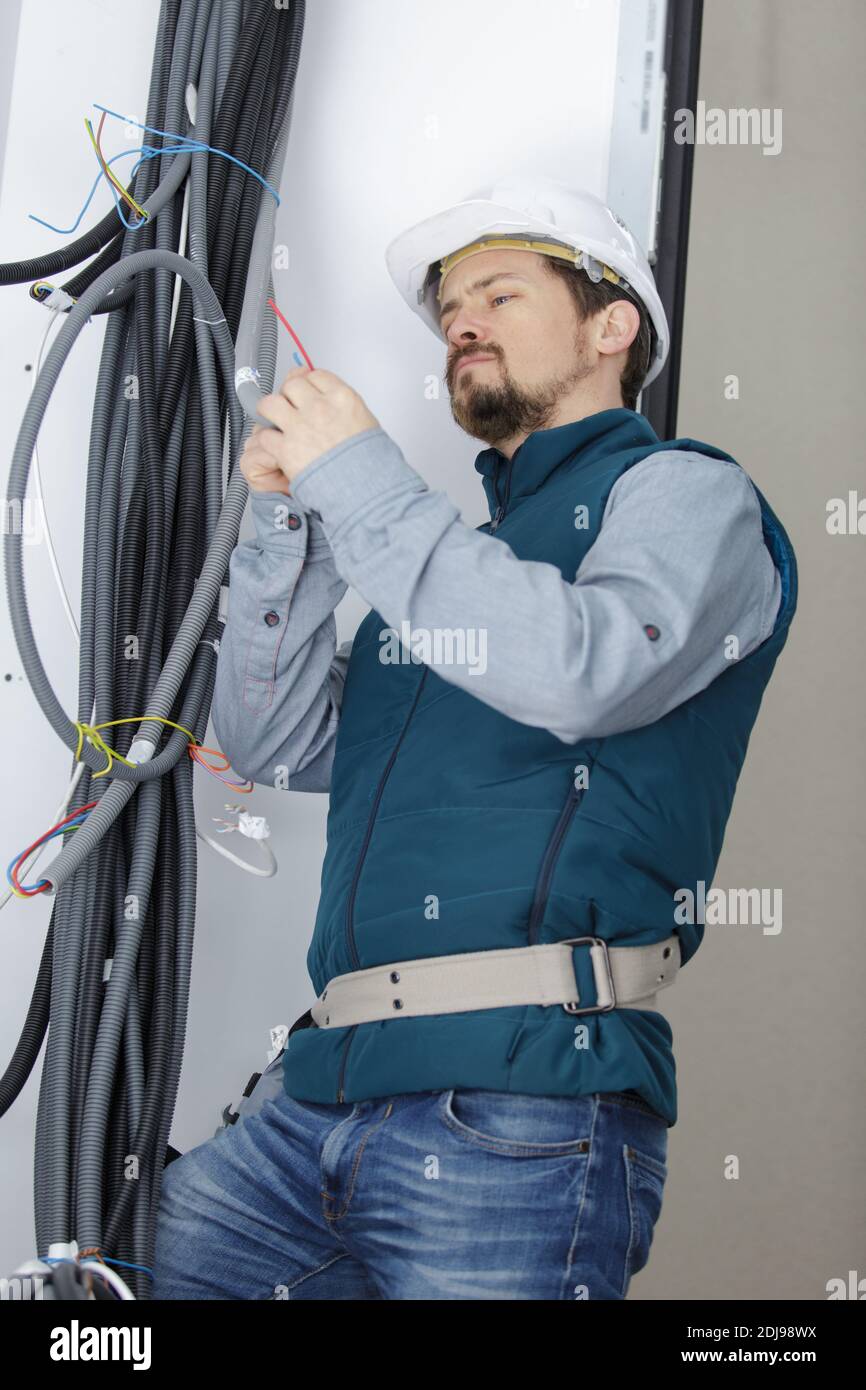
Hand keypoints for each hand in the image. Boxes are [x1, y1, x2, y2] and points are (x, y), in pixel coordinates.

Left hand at [239, 366, 378, 491]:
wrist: (364, 490)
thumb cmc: (371, 464)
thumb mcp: (368, 424)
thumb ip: (346, 409)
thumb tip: (336, 405)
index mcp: (342, 398)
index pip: (315, 375)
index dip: (308, 382)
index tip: (306, 390)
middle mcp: (319, 408)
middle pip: (291, 385)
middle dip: (289, 395)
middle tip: (291, 407)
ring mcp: (300, 427)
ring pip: (271, 403)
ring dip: (271, 411)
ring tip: (275, 421)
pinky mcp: (286, 449)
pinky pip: (266, 435)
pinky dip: (269, 441)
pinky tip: (277, 446)